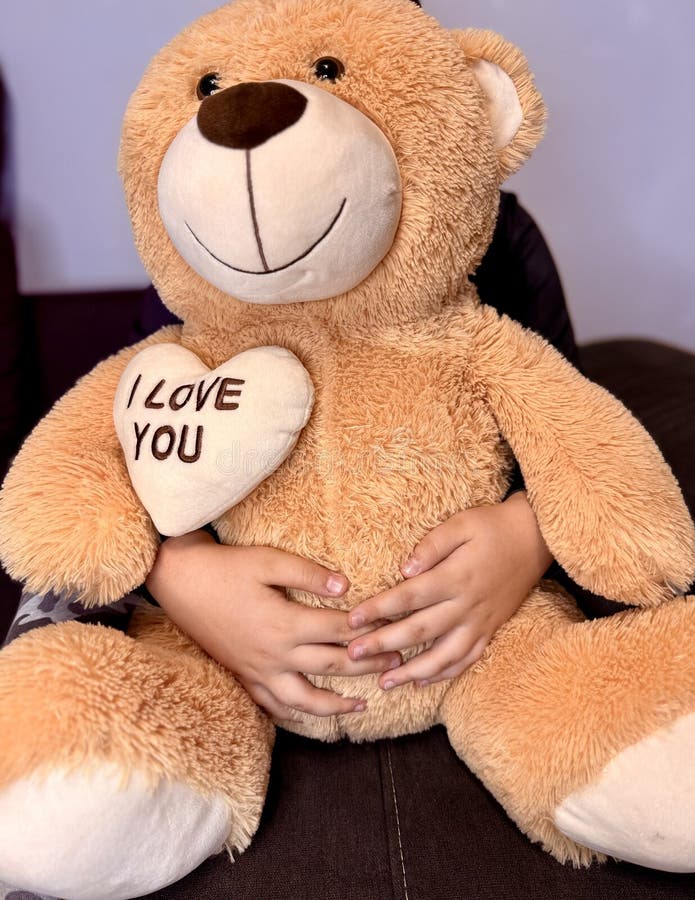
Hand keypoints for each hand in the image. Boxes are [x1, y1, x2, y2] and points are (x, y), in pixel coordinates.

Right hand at [146, 531, 400, 720]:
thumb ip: (307, 574)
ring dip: (336, 705)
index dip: (370, 628)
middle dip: (368, 666)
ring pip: (304, 699)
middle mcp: (275, 654)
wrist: (179, 582)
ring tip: (361, 706)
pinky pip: (273, 705)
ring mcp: (258, 670)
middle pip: (332, 666)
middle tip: (398, 663)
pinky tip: (310, 714)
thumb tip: (345, 587)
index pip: (339, 630)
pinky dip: (296, 714)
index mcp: (285, 623)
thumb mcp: (267, 561)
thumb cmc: (225, 568)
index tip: (395, 625)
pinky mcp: (243, 675)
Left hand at [346, 492, 552, 688]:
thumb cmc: (492, 527)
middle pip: (419, 630)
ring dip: (412, 672)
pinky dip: (445, 674)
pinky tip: (423, 682)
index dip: (378, 609)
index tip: (352, 619)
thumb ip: (432, 545)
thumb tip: (404, 569)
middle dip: (383, 644)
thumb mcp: (461, 524)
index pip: (408, 597)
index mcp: (455, 577)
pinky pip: (467, 659)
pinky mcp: (490, 629)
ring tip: (384, 683)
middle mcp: (467, 604)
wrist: (535, 539)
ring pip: (443, 655)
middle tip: (353, 655)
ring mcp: (480, 621)